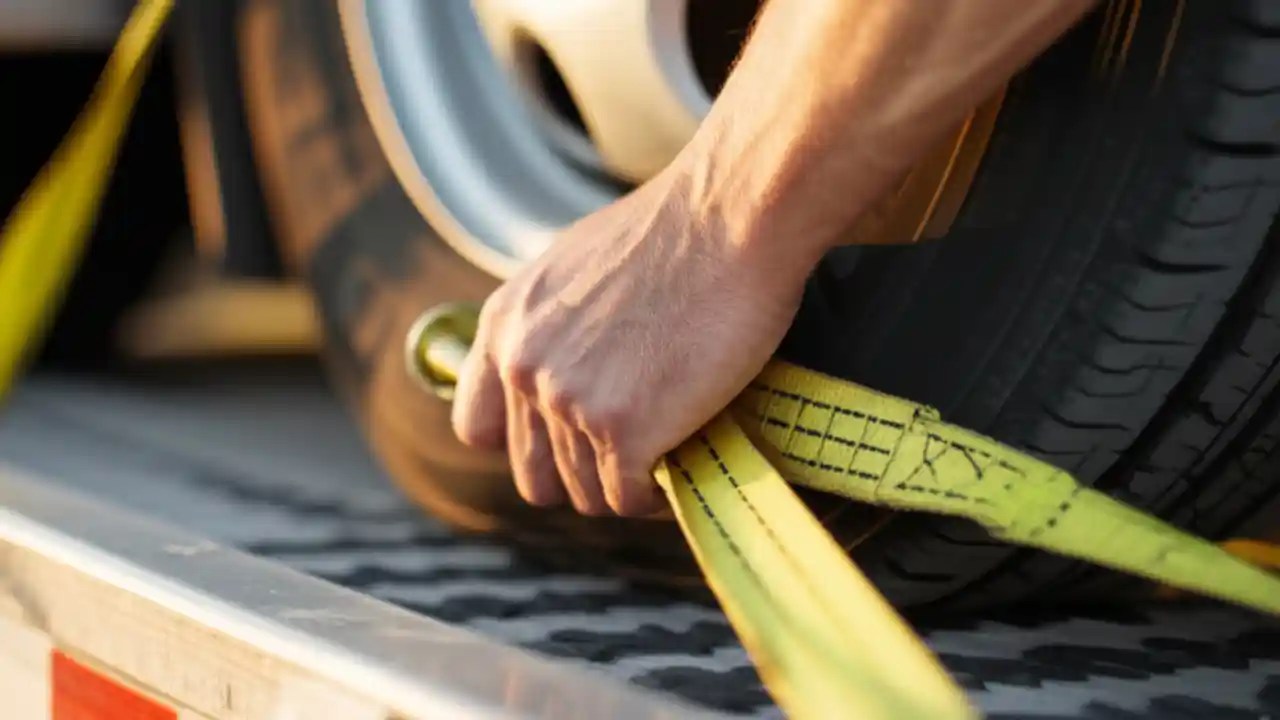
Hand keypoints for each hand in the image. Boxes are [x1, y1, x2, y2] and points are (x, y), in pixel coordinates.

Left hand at [450, 169, 816, 516]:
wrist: (729, 218)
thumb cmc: (675, 232)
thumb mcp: (577, 264)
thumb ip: (552, 323)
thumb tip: (565, 365)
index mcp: (505, 323)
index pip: (476, 427)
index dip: (523, 446)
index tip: (565, 444)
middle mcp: (523, 366)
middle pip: (536, 476)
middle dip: (584, 475)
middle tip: (634, 455)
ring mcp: (569, 402)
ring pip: (587, 493)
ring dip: (628, 484)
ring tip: (669, 456)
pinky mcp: (621, 430)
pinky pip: (629, 498)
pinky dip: (657, 497)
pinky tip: (684, 469)